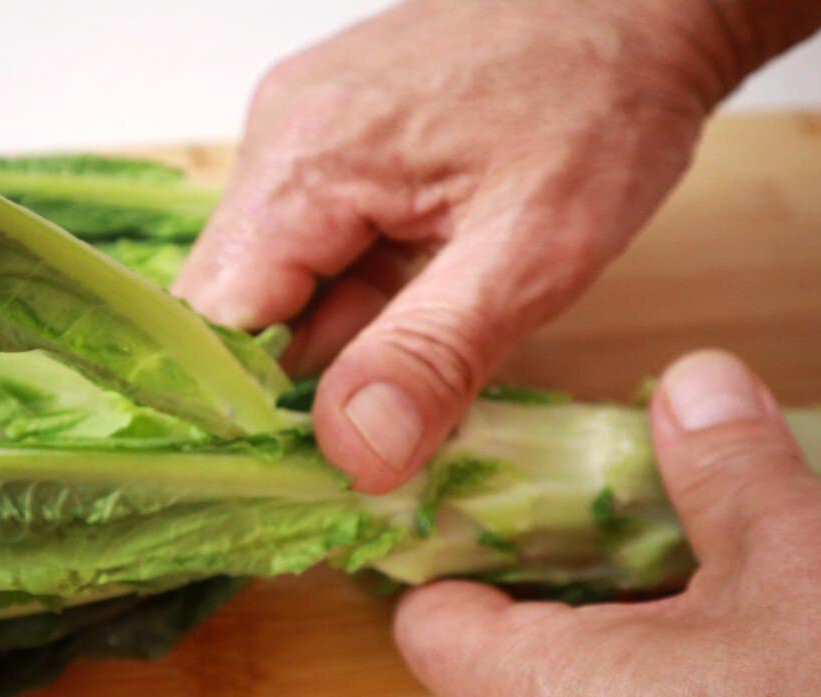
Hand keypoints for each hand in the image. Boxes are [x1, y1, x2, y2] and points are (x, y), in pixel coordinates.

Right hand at [175, 0, 737, 491]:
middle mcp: (279, 139)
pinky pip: (318, 245)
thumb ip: (432, 353)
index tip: (317, 472)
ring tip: (432, 356)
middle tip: (396, 429)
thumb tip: (351, 453)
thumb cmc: (605, 101)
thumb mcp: (534, 249)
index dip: (256, 409)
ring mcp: (304, 133)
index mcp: (304, 161)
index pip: (216, 320)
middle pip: (242, 306)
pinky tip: (427, 306)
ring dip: (346, 340)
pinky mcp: (337, 141)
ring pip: (283, 282)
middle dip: (312, 379)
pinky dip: (363, 298)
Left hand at [394, 351, 820, 696]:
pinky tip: (757, 695)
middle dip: (575, 601)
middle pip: (515, 673)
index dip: (456, 560)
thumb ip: (727, 469)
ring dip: (635, 669)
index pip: (432, 624)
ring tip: (710, 614)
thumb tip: (693, 387)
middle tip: (633, 545)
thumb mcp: (803, 563)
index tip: (493, 518)